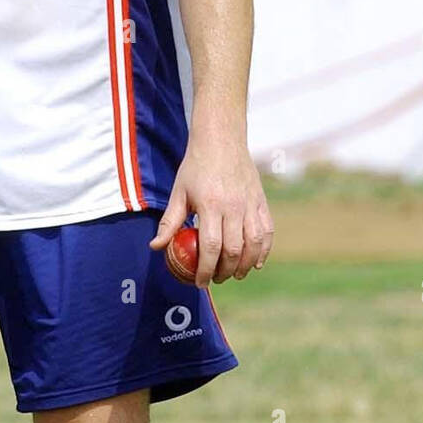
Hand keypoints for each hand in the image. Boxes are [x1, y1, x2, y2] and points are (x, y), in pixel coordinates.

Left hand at [148, 124, 273, 286]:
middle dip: (225, 271)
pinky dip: (264, 250)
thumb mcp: (179, 192)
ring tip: (236, 275)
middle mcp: (233, 206)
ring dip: (245, 265)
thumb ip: (170, 221)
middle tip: (216, 279)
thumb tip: (156, 247)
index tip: (199, 282)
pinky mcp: (261, 201)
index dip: (205, 269)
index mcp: (210, 205)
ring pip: (253, 243)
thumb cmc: (195, 167)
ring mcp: (250, 203)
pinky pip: (267, 231)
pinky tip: (256, 262)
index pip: (210, 247)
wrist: (221, 140)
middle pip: (233, 250)